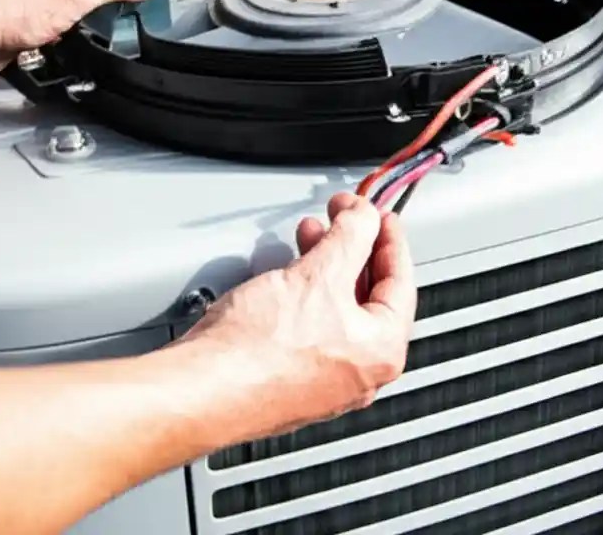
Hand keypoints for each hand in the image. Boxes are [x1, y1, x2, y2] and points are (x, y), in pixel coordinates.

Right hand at [178, 193, 417, 436]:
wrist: (201, 390)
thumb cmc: (257, 351)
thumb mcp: (317, 273)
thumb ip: (352, 235)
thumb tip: (365, 217)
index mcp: (382, 351)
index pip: (401, 281)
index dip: (388, 237)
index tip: (379, 214)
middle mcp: (360, 374)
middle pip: (369, 295)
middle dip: (352, 248)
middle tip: (342, 218)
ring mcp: (324, 382)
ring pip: (336, 310)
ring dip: (325, 266)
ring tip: (309, 236)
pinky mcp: (290, 381)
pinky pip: (311, 328)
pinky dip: (306, 295)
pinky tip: (287, 275)